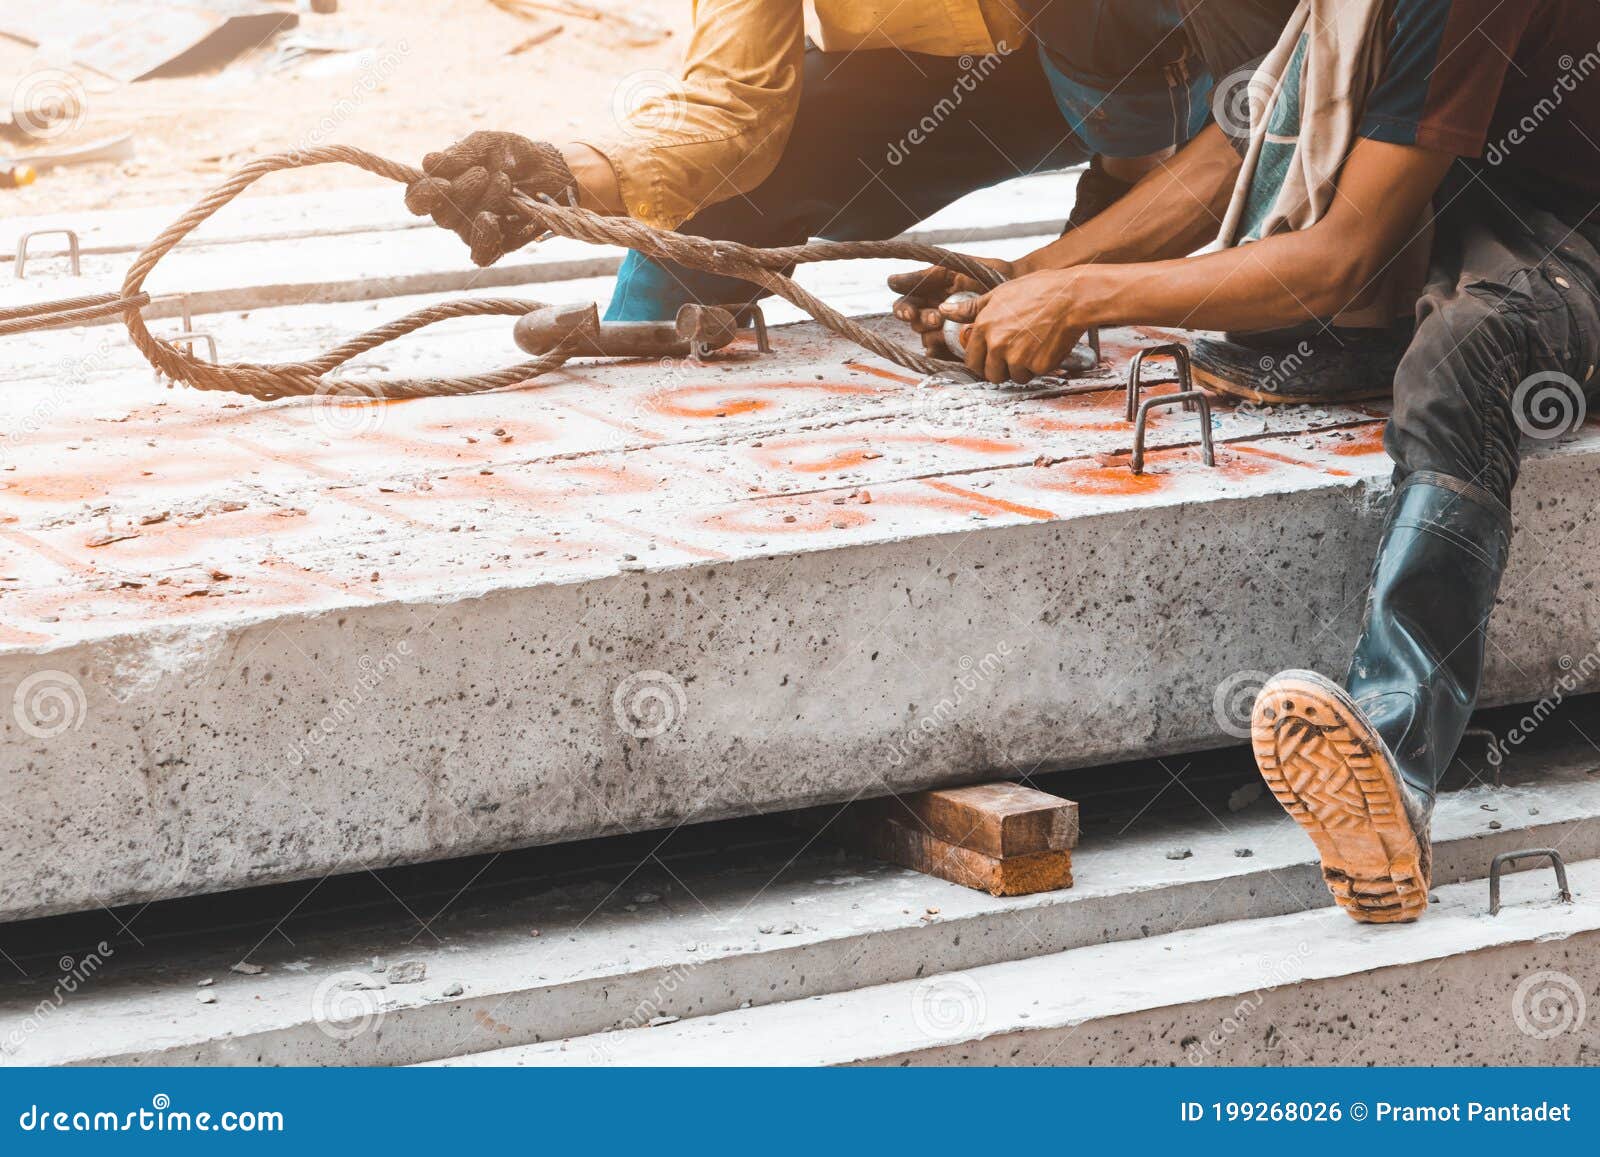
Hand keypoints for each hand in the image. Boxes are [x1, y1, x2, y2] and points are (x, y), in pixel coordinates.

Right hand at [404, 131, 575, 265]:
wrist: (548, 169)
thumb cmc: (511, 154)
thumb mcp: (486, 144)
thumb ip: (460, 154)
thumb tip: (429, 162)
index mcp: (443, 187)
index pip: (416, 200)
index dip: (423, 194)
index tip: (442, 181)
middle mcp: (453, 213)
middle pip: (441, 216)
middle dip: (462, 192)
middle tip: (484, 172)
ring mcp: (474, 231)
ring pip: (463, 229)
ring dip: (484, 203)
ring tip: (504, 181)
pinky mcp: (497, 245)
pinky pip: (480, 255)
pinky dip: (484, 239)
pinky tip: (493, 221)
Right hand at [887, 259, 1012, 356]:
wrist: (1017, 283)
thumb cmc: (985, 272)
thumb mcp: (953, 269)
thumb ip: (923, 276)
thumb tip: (889, 282)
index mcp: (929, 295)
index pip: (906, 305)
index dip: (903, 311)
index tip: (908, 313)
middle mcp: (934, 313)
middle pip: (915, 324)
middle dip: (922, 321)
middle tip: (936, 318)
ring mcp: (947, 331)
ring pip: (927, 339)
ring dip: (933, 336)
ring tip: (946, 327)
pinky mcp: (960, 345)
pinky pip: (944, 355)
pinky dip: (942, 353)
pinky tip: (944, 349)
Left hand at [939, 268, 1100, 383]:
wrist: (1072, 297)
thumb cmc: (1039, 290)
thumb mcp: (1000, 293)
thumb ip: (971, 308)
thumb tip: (945, 310)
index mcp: (984, 328)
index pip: (971, 360)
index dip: (981, 360)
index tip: (990, 357)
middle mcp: (997, 345)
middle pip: (990, 374)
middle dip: (1000, 368)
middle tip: (1014, 353)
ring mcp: (1017, 357)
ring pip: (1013, 376)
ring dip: (1021, 368)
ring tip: (1032, 346)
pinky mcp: (1037, 366)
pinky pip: (1034, 374)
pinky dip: (1039, 365)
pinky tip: (1045, 346)